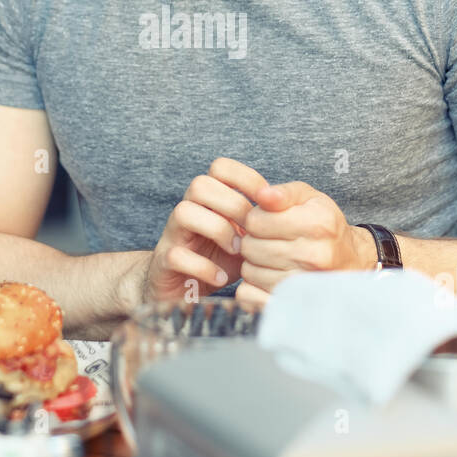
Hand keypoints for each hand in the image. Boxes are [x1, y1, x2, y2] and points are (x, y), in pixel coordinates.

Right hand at [142, 161, 259, 303]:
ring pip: (183, 211)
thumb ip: (263, 224)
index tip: (267, 200)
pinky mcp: (164, 261)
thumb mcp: (246, 239)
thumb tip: (292, 209)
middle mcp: (188, 209)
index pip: (220, 167)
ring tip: (238, 252)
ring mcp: (173, 234)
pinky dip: (203, 267)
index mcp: (209, 199)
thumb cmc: (220, 259)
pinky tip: (221, 278)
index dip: (245, 177)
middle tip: (252, 231)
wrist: (183, 289)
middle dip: (233, 205)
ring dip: (217, 230)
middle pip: (200, 184)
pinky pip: (177, 254)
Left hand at [210, 160, 375, 309]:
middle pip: (250, 247)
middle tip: (267, 242)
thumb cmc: (326, 227)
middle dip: (252, 241)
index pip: (256, 221)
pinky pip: (250, 297)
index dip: (255, 219)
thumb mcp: (311, 200)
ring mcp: (304, 285)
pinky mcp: (293, 306)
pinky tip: (266, 279)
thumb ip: (284, 193)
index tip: (266, 222)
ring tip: (270, 259)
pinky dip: (251, 289)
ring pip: (249, 272)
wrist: (352, 262)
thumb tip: (261, 194)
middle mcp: (313, 256)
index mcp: (316, 224)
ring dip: (253, 265)